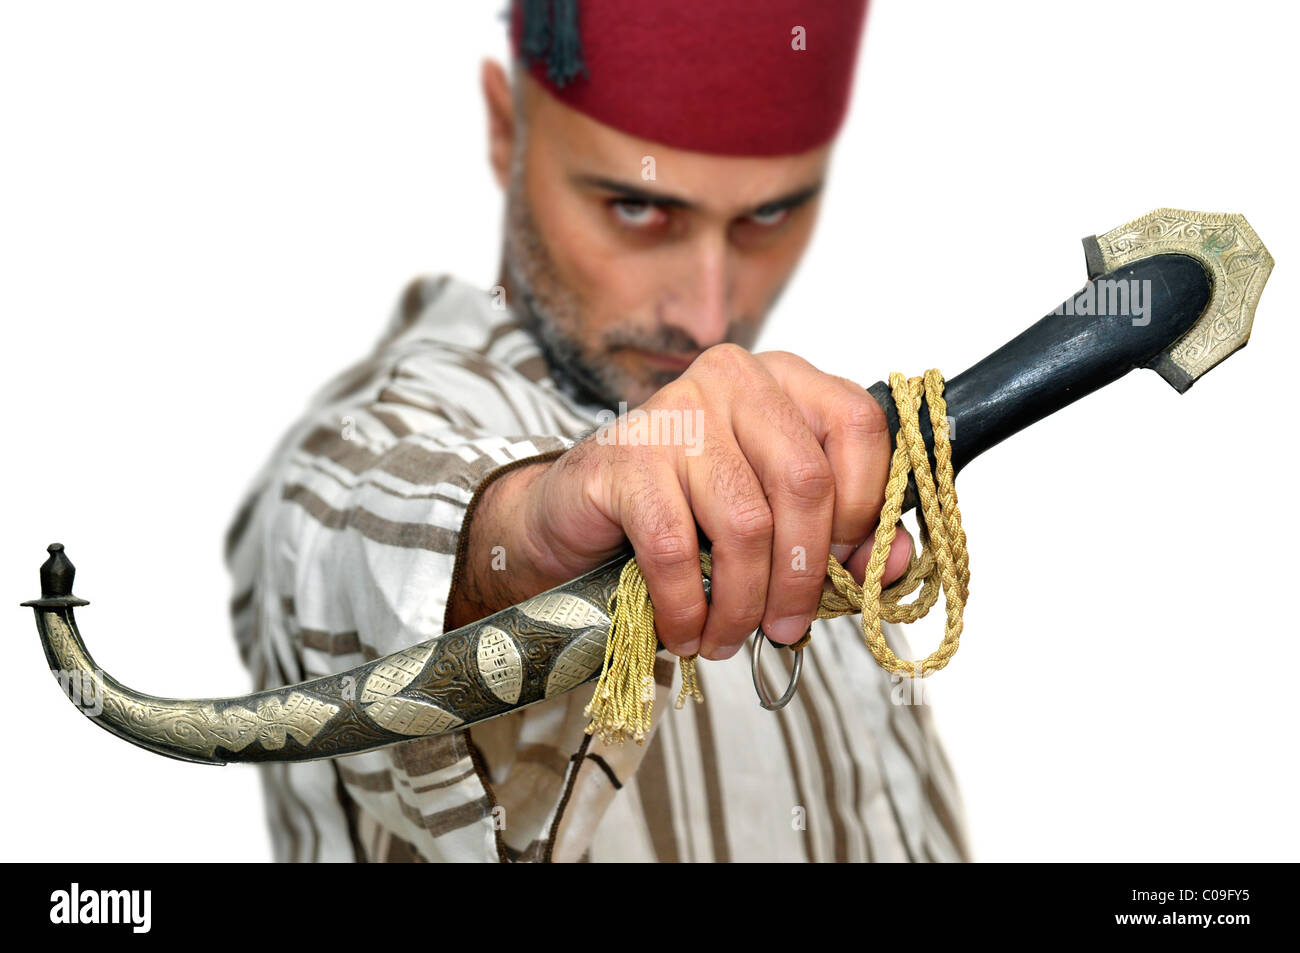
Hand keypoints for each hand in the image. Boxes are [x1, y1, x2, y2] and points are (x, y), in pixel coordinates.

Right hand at [519, 344, 912, 659]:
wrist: (577, 514)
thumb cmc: (685, 511)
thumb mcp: (772, 517)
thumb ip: (840, 534)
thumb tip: (897, 561)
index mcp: (786, 381)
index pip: (859, 427)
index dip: (864, 511)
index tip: (846, 571)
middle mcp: (735, 379)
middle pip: (805, 481)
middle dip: (803, 574)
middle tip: (786, 628)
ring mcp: (677, 410)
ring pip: (744, 522)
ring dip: (743, 602)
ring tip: (728, 637)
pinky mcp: (627, 456)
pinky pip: (676, 547)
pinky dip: (687, 605)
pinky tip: (686, 630)